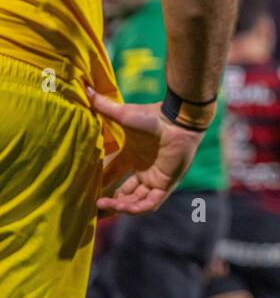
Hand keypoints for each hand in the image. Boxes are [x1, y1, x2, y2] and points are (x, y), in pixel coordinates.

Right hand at [89, 86, 203, 214]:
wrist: (176, 121)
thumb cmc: (152, 116)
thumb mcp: (122, 115)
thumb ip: (103, 106)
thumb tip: (86, 89)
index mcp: (132, 156)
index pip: (112, 174)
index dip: (100, 183)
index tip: (86, 190)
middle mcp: (144, 169)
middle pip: (125, 193)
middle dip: (111, 202)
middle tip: (95, 208)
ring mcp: (155, 178)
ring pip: (137, 201)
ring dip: (121, 206)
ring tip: (105, 206)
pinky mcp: (166, 184)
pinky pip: (151, 203)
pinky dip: (137, 208)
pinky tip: (123, 208)